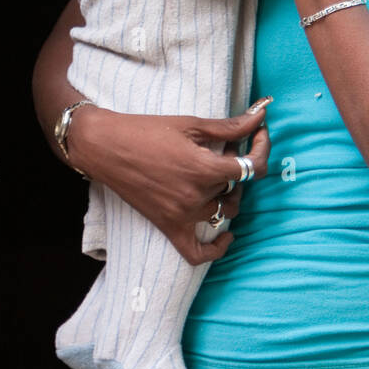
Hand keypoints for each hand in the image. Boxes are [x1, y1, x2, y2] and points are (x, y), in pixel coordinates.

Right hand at [67, 102, 271, 264]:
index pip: (251, 167)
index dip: (262, 148)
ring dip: (228, 192)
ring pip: (224, 211)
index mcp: (203, 169)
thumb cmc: (146, 130)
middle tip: (227, 145)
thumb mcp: (191, 124)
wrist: (106, 147)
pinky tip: (226, 236)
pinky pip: (197, 253)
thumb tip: (262, 115)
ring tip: (217, 172)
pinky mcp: (168, 227)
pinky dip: (216, 250)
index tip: (259, 134)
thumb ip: (230, 126)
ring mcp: (182, 215)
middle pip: (237, 187)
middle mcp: (195, 196)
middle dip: (239, 164)